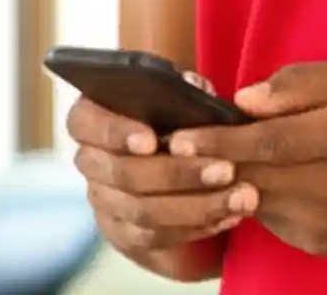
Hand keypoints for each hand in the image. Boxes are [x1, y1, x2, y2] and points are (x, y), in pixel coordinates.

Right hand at [67, 87, 260, 255]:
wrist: (179, 162)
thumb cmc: (179, 119)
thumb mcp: (182, 99)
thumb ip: (186, 92)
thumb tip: (195, 89)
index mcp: (93, 118)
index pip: (85, 122)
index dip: (115, 132)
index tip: (151, 140)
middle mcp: (91, 161)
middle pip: (123, 173)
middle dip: (178, 174)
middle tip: (227, 169)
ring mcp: (103, 201)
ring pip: (143, 211)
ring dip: (197, 206)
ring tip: (241, 197)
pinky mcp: (123, 233)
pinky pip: (155, 237)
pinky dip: (196, 227)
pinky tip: (228, 216)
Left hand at [167, 58, 326, 259]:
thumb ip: (305, 82)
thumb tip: (247, 99)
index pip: (267, 143)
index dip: (217, 141)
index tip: (178, 136)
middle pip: (250, 177)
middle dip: (205, 165)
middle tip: (169, 148)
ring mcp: (325, 223)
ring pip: (254, 200)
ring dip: (227, 182)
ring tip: (205, 159)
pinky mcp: (320, 244)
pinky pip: (271, 219)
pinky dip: (256, 198)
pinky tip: (255, 177)